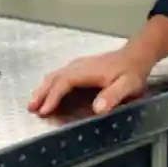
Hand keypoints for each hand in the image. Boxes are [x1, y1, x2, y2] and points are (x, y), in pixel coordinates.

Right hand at [28, 46, 155, 117]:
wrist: (136, 56)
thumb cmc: (132, 72)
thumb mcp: (128, 86)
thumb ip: (113, 96)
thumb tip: (97, 109)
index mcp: (88, 71)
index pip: (64, 82)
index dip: (53, 97)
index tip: (44, 110)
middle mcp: (79, 66)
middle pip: (55, 77)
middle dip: (41, 93)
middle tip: (31, 108)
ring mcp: (79, 65)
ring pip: (55, 75)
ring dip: (43, 89)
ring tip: (34, 104)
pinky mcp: (80, 68)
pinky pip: (60, 76)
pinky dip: (51, 85)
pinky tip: (48, 94)